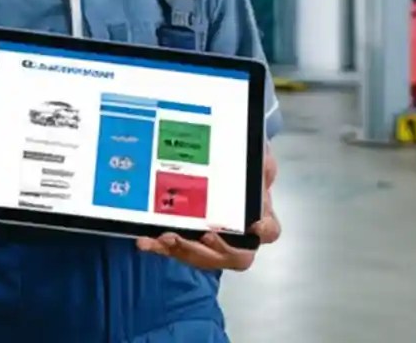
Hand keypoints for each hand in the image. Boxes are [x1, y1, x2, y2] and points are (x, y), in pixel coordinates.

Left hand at [136, 145, 280, 270]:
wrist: (207, 171)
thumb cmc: (235, 168)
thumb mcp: (249, 159)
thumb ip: (259, 160)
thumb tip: (262, 156)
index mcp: (257, 215)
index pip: (269, 229)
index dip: (264, 230)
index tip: (254, 226)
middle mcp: (239, 237)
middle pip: (237, 256)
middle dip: (217, 251)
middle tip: (203, 236)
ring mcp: (213, 243)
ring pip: (204, 258)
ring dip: (185, 250)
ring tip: (166, 237)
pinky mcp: (187, 243)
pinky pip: (176, 251)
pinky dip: (160, 247)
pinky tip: (145, 241)